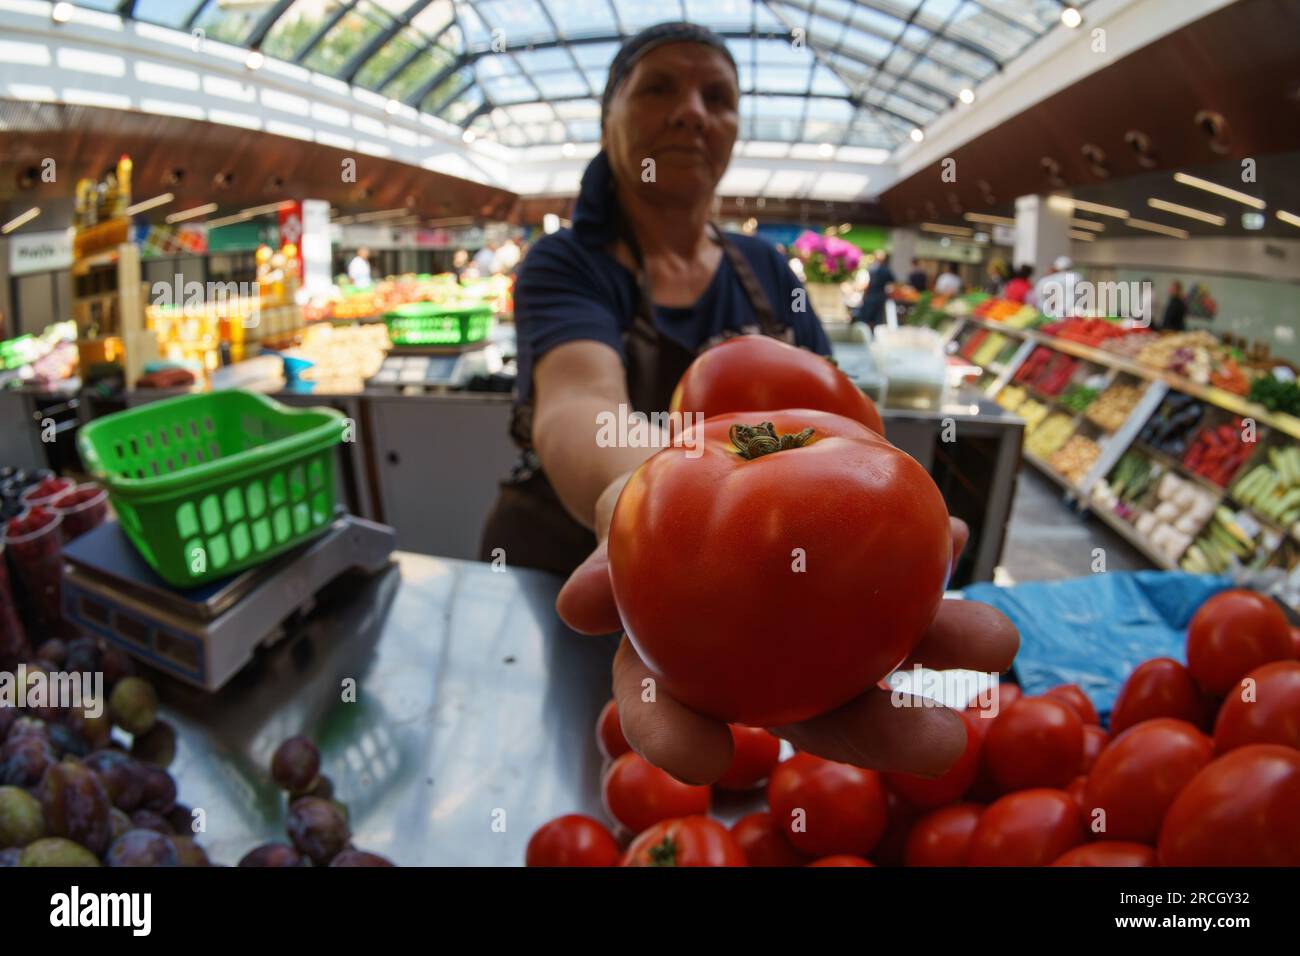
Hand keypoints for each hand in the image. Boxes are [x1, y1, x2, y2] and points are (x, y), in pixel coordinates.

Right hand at [556, 516, 1018, 784]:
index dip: (686, 744)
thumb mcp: (623, 511)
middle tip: (939, 742)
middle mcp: (764, 661)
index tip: (714, 765)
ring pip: (880, 647)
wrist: (697, 453)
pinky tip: (949, 536)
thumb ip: (605, 556)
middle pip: (812, 708)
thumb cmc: (654, 497)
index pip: (673, 713)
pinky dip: (927, 549)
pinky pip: (900, 564)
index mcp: (688, 660)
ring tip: (993, 640)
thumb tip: (576, 608)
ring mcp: (822, 620)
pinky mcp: (865, 573)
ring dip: (941, 644)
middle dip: (879, 728)